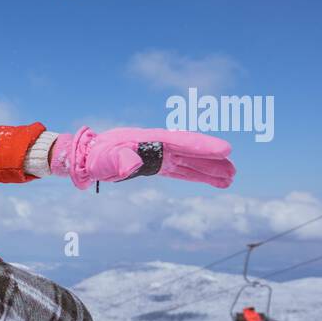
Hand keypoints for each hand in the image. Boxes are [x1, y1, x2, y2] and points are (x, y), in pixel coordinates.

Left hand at [50, 126, 234, 189]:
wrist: (88, 157)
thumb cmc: (96, 156)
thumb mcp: (104, 158)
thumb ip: (118, 160)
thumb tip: (131, 165)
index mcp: (150, 139)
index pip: (181, 142)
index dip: (203, 145)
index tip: (225, 148)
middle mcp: (158, 145)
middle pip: (191, 152)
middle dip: (212, 160)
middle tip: (233, 169)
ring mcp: (159, 155)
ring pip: (190, 162)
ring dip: (210, 169)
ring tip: (231, 178)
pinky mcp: (157, 166)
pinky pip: (182, 171)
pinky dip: (197, 175)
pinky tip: (214, 181)